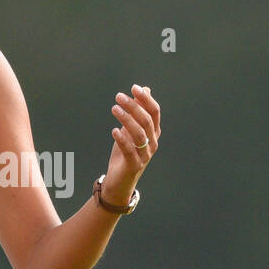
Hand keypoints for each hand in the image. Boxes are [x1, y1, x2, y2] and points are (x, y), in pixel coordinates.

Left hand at [103, 84, 159, 205]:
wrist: (119, 180)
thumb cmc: (125, 152)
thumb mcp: (130, 129)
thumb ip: (138, 111)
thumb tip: (145, 89)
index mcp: (153, 133)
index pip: (154, 112)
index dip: (146, 99)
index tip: (134, 88)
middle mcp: (152, 143)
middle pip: (146, 120)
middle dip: (133, 106)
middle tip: (118, 96)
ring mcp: (145, 155)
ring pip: (139, 133)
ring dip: (126, 119)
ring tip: (114, 109)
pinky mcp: (134, 165)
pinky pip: (129, 150)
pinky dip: (122, 139)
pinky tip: (114, 130)